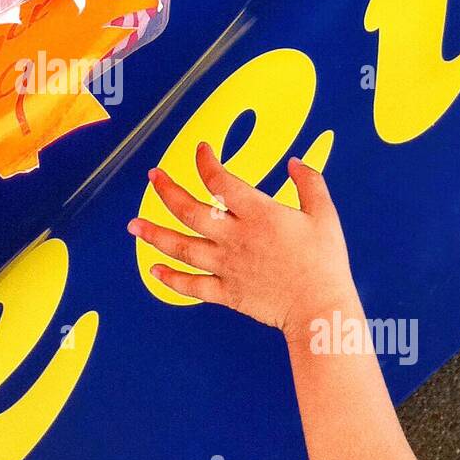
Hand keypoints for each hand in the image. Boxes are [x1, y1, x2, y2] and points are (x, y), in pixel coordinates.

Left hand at [128, 144, 353, 341]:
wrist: (320, 308)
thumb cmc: (325, 262)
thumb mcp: (324, 215)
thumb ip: (309, 183)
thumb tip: (294, 162)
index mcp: (259, 214)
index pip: (221, 181)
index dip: (206, 162)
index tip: (201, 150)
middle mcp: (236, 237)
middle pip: (190, 211)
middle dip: (167, 191)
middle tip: (153, 176)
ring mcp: (227, 266)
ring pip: (182, 248)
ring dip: (154, 234)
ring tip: (134, 225)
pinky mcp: (226, 292)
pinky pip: (191, 285)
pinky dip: (170, 279)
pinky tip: (154, 270)